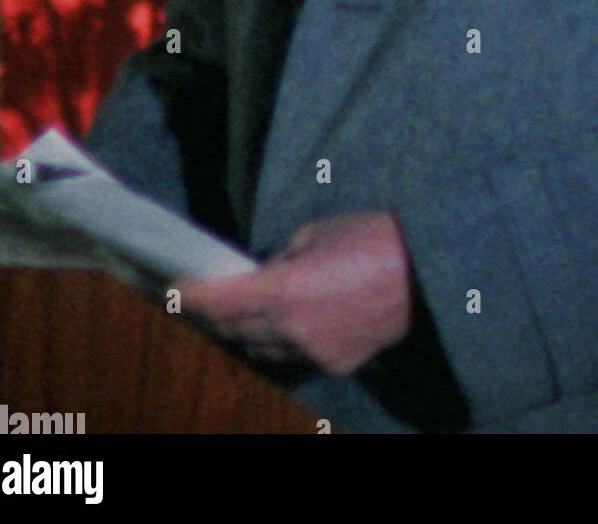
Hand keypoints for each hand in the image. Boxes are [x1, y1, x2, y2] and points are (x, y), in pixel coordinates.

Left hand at [177, 210, 413, 374]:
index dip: (190, 297)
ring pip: (259, 348)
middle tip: (196, 299)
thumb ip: (283, 257)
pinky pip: (291, 356)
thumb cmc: (376, 239)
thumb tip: (266, 272)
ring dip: (243, 330)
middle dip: (212, 314)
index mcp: (284, 291)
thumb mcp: (318, 232)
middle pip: (233, 328)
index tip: (170, 291)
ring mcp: (313, 353)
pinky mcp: (334, 364)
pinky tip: (278, 325)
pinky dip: (276, 341)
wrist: (427, 276)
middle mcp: (291, 330)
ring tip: (235, 312)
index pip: (220, 301)